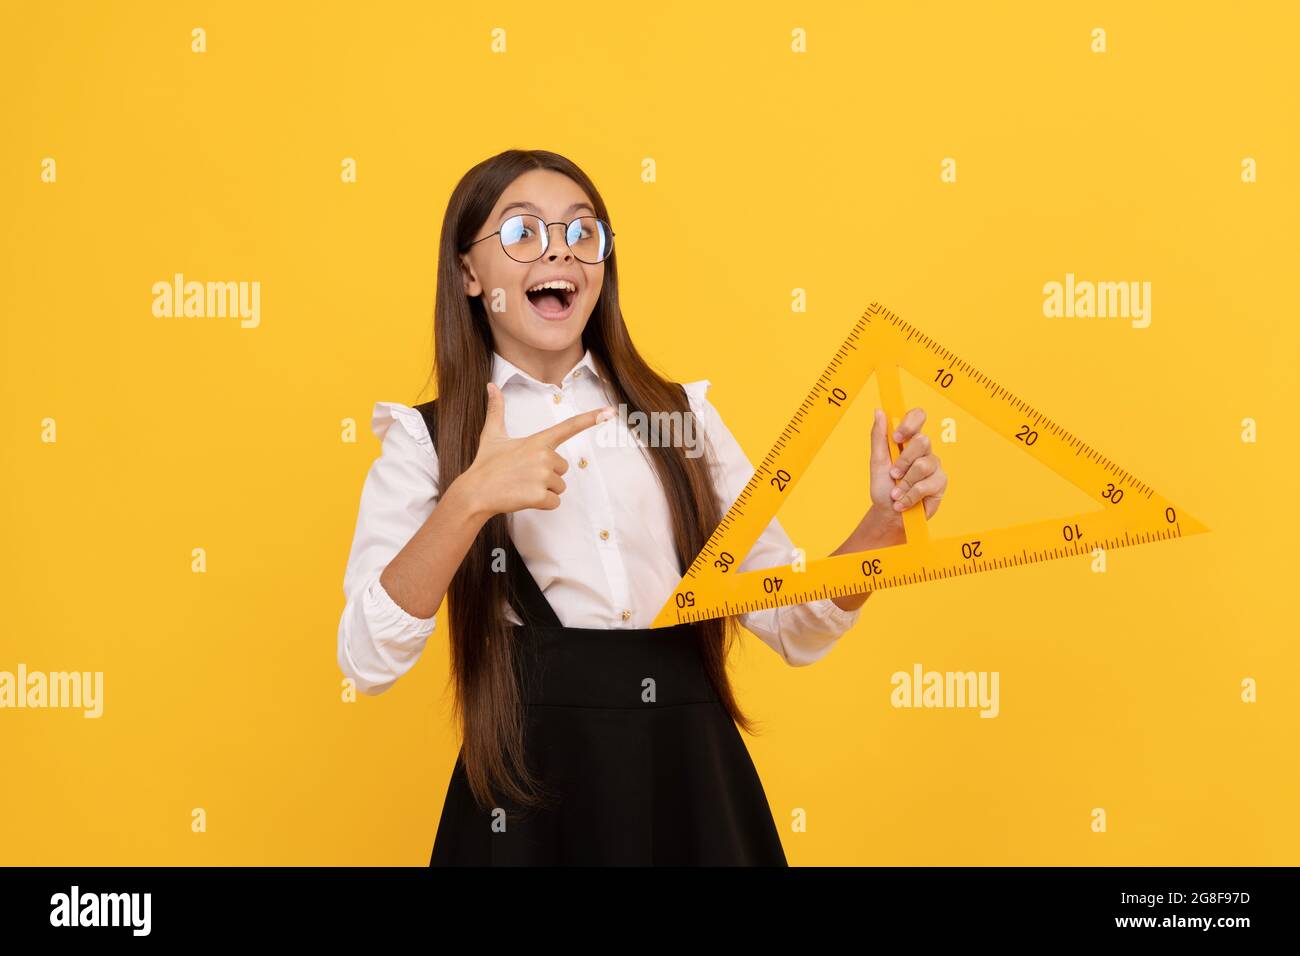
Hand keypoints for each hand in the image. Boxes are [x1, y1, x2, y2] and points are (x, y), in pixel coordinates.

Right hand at [460, 382, 615, 515]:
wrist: (474, 492)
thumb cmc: (485, 464)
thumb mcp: (492, 435)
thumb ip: (496, 410)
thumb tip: (490, 385)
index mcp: (538, 441)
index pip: (569, 426)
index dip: (591, 418)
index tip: (610, 411)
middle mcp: (544, 456)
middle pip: (563, 468)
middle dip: (547, 475)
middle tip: (523, 475)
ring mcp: (543, 476)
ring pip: (560, 487)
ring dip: (544, 490)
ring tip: (522, 486)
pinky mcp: (540, 496)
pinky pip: (555, 503)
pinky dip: (542, 504)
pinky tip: (524, 498)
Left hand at [869, 406, 947, 528]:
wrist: (889, 514)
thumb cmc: (883, 487)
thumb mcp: (876, 461)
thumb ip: (878, 436)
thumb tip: (879, 411)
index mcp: (909, 440)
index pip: (918, 417)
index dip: (910, 423)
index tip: (896, 438)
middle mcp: (924, 450)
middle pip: (922, 441)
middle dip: (903, 461)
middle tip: (893, 475)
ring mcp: (934, 466)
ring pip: (923, 465)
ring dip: (904, 483)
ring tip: (896, 493)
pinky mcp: (940, 483)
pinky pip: (925, 485)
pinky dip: (909, 496)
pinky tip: (903, 502)